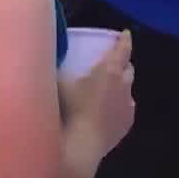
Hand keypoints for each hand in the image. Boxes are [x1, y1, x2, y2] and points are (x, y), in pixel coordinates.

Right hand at [63, 30, 135, 155]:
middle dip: (122, 64)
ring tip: (107, 90)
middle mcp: (124, 85)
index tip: (125, 34)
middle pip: (128, 68)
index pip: (123, 49)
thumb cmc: (69, 108)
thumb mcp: (59, 83)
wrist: (81, 143)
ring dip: (121, 87)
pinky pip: (127, 108)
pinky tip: (109, 110)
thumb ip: (57, 68)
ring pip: (128, 90)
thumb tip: (49, 58)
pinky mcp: (127, 123)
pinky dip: (120, 105)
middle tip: (112, 64)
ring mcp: (128, 105)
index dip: (124, 40)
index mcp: (110, 70)